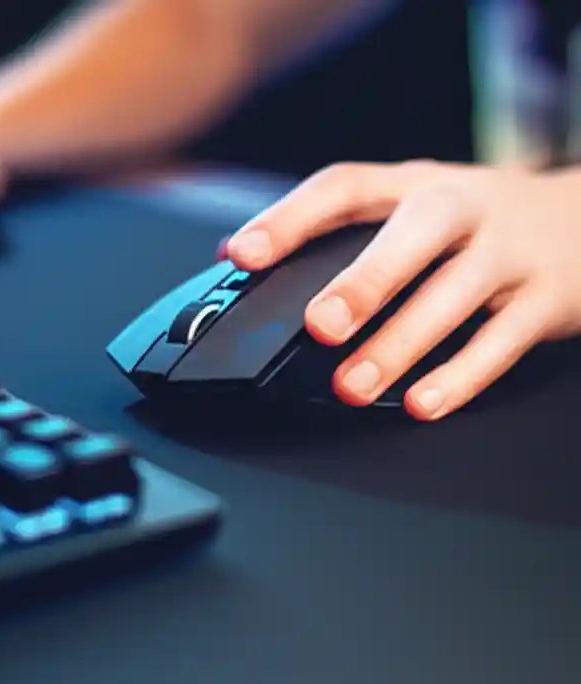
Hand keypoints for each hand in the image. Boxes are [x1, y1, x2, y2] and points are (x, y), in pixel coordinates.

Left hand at [223, 161, 580, 419]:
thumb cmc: (476, 221)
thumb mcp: (410, 206)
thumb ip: (335, 229)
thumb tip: (232, 256)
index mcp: (413, 185)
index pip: (344, 186)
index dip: (289, 218)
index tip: (242, 254)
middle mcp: (464, 208)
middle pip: (415, 235)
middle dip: (365, 281)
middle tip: (319, 325)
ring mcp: (510, 252)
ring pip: (456, 296)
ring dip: (401, 343)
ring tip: (352, 384)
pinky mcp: (550, 299)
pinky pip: (504, 342)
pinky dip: (461, 376)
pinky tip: (422, 402)